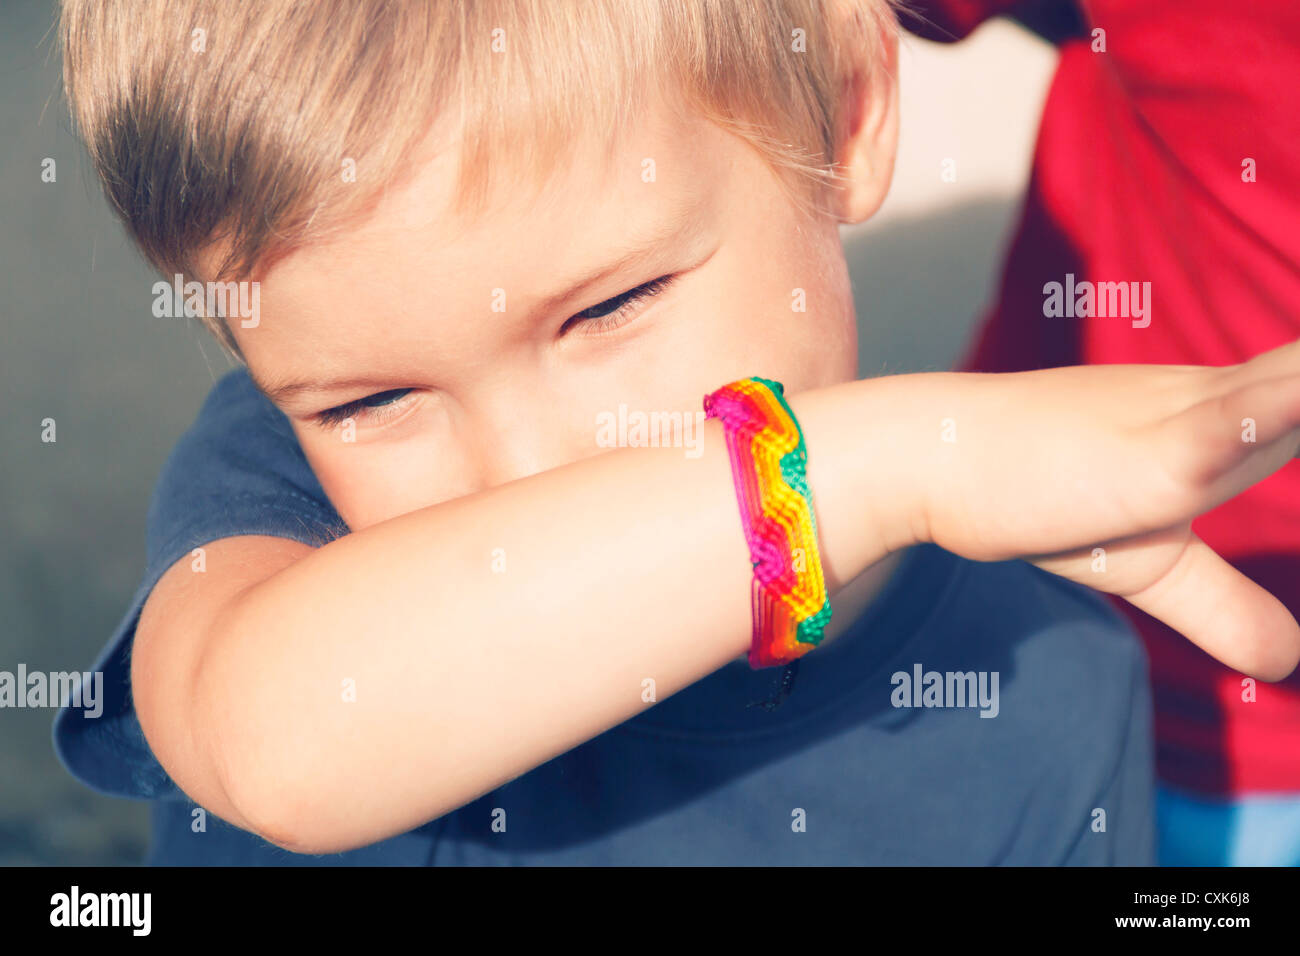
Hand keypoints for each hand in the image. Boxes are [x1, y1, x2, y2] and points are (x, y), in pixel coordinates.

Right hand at [904, 340, 1299, 679]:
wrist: (933, 454)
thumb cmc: (1029, 496)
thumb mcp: (1152, 564)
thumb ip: (1223, 605)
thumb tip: (1290, 663)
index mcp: (1224, 413)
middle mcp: (1220, 399)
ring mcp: (1199, 419)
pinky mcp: (1172, 452)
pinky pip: (1259, 414)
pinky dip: (1295, 400)